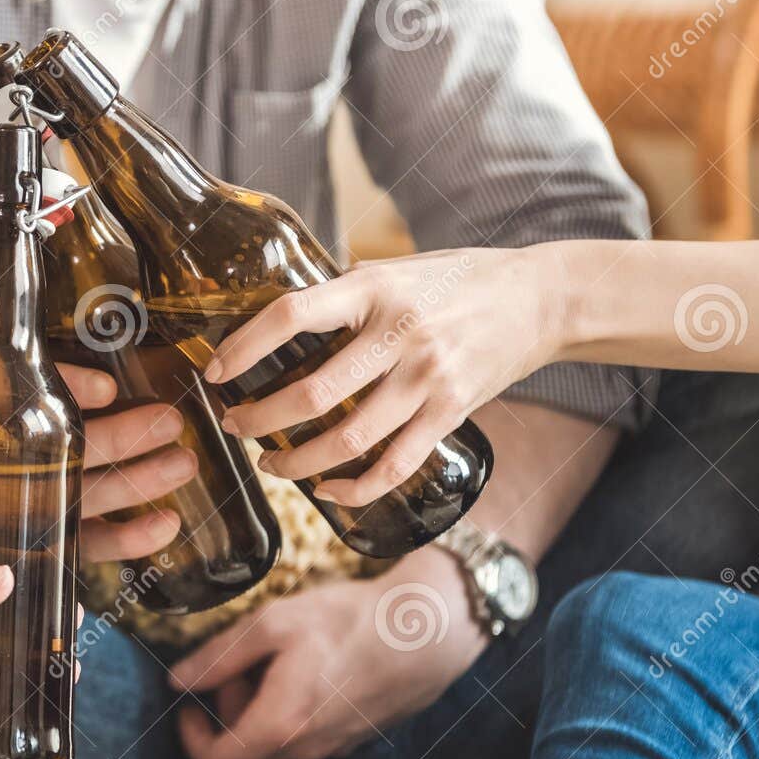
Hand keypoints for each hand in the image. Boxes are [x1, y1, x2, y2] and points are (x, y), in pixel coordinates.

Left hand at [168, 551, 485, 758]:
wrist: (427, 630)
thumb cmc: (347, 621)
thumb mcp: (271, 624)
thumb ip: (217, 658)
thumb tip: (176, 682)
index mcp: (279, 726)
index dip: (190, 739)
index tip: (188, 704)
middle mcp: (305, 750)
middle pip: (242, 753)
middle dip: (228, 711)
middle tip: (242, 665)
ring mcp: (331, 750)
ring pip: (273, 745)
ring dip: (259, 710)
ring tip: (278, 660)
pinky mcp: (351, 740)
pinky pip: (302, 738)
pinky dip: (289, 711)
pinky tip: (307, 669)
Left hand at [204, 247, 562, 505]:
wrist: (542, 298)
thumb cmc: (458, 280)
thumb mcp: (396, 268)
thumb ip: (345, 291)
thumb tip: (283, 315)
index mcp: (374, 289)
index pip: (293, 316)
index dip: (246, 347)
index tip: (216, 371)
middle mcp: (399, 334)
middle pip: (313, 394)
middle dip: (260, 418)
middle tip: (234, 426)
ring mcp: (427, 377)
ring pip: (348, 438)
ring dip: (298, 460)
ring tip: (271, 462)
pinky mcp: (451, 412)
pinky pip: (394, 465)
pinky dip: (355, 487)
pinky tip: (327, 491)